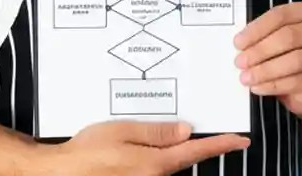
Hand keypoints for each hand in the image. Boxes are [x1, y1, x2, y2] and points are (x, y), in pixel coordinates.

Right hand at [38, 120, 248, 175]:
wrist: (59, 175)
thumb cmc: (86, 154)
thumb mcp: (122, 131)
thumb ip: (156, 132)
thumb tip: (185, 130)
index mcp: (155, 164)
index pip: (196, 151)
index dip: (222, 145)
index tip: (242, 141)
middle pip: (182, 161)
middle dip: (187, 147)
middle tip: (182, 136)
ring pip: (166, 168)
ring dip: (165, 155)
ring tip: (140, 145)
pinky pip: (153, 173)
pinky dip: (153, 162)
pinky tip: (130, 155)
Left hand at [234, 2, 301, 115]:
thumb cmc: (295, 55)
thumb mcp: (280, 40)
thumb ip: (264, 37)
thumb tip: (240, 45)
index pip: (281, 15)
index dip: (257, 29)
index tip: (239, 42)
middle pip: (289, 37)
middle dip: (260, 50)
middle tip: (241, 62)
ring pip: (295, 61)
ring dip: (266, 70)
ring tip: (247, 77)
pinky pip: (299, 82)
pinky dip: (275, 85)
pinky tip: (260, 87)